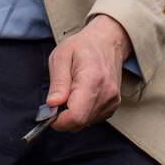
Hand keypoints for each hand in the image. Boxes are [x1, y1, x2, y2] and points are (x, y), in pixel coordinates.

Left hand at [45, 14, 132, 131]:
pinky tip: (82, 95)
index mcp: (92, 79)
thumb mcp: (61, 56)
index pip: (76, 116)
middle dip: (63, 117)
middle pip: (79, 122)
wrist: (107, 42)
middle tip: (59, 97)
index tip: (50, 111)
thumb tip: (52, 105)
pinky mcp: (114, 105)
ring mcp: (112, 100)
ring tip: (72, 91)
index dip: (59, 121)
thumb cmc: (83, 46)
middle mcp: (106, 93)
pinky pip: (92, 119)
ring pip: (85, 123)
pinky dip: (83, 112)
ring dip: (73, 113)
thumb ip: (58, 82)